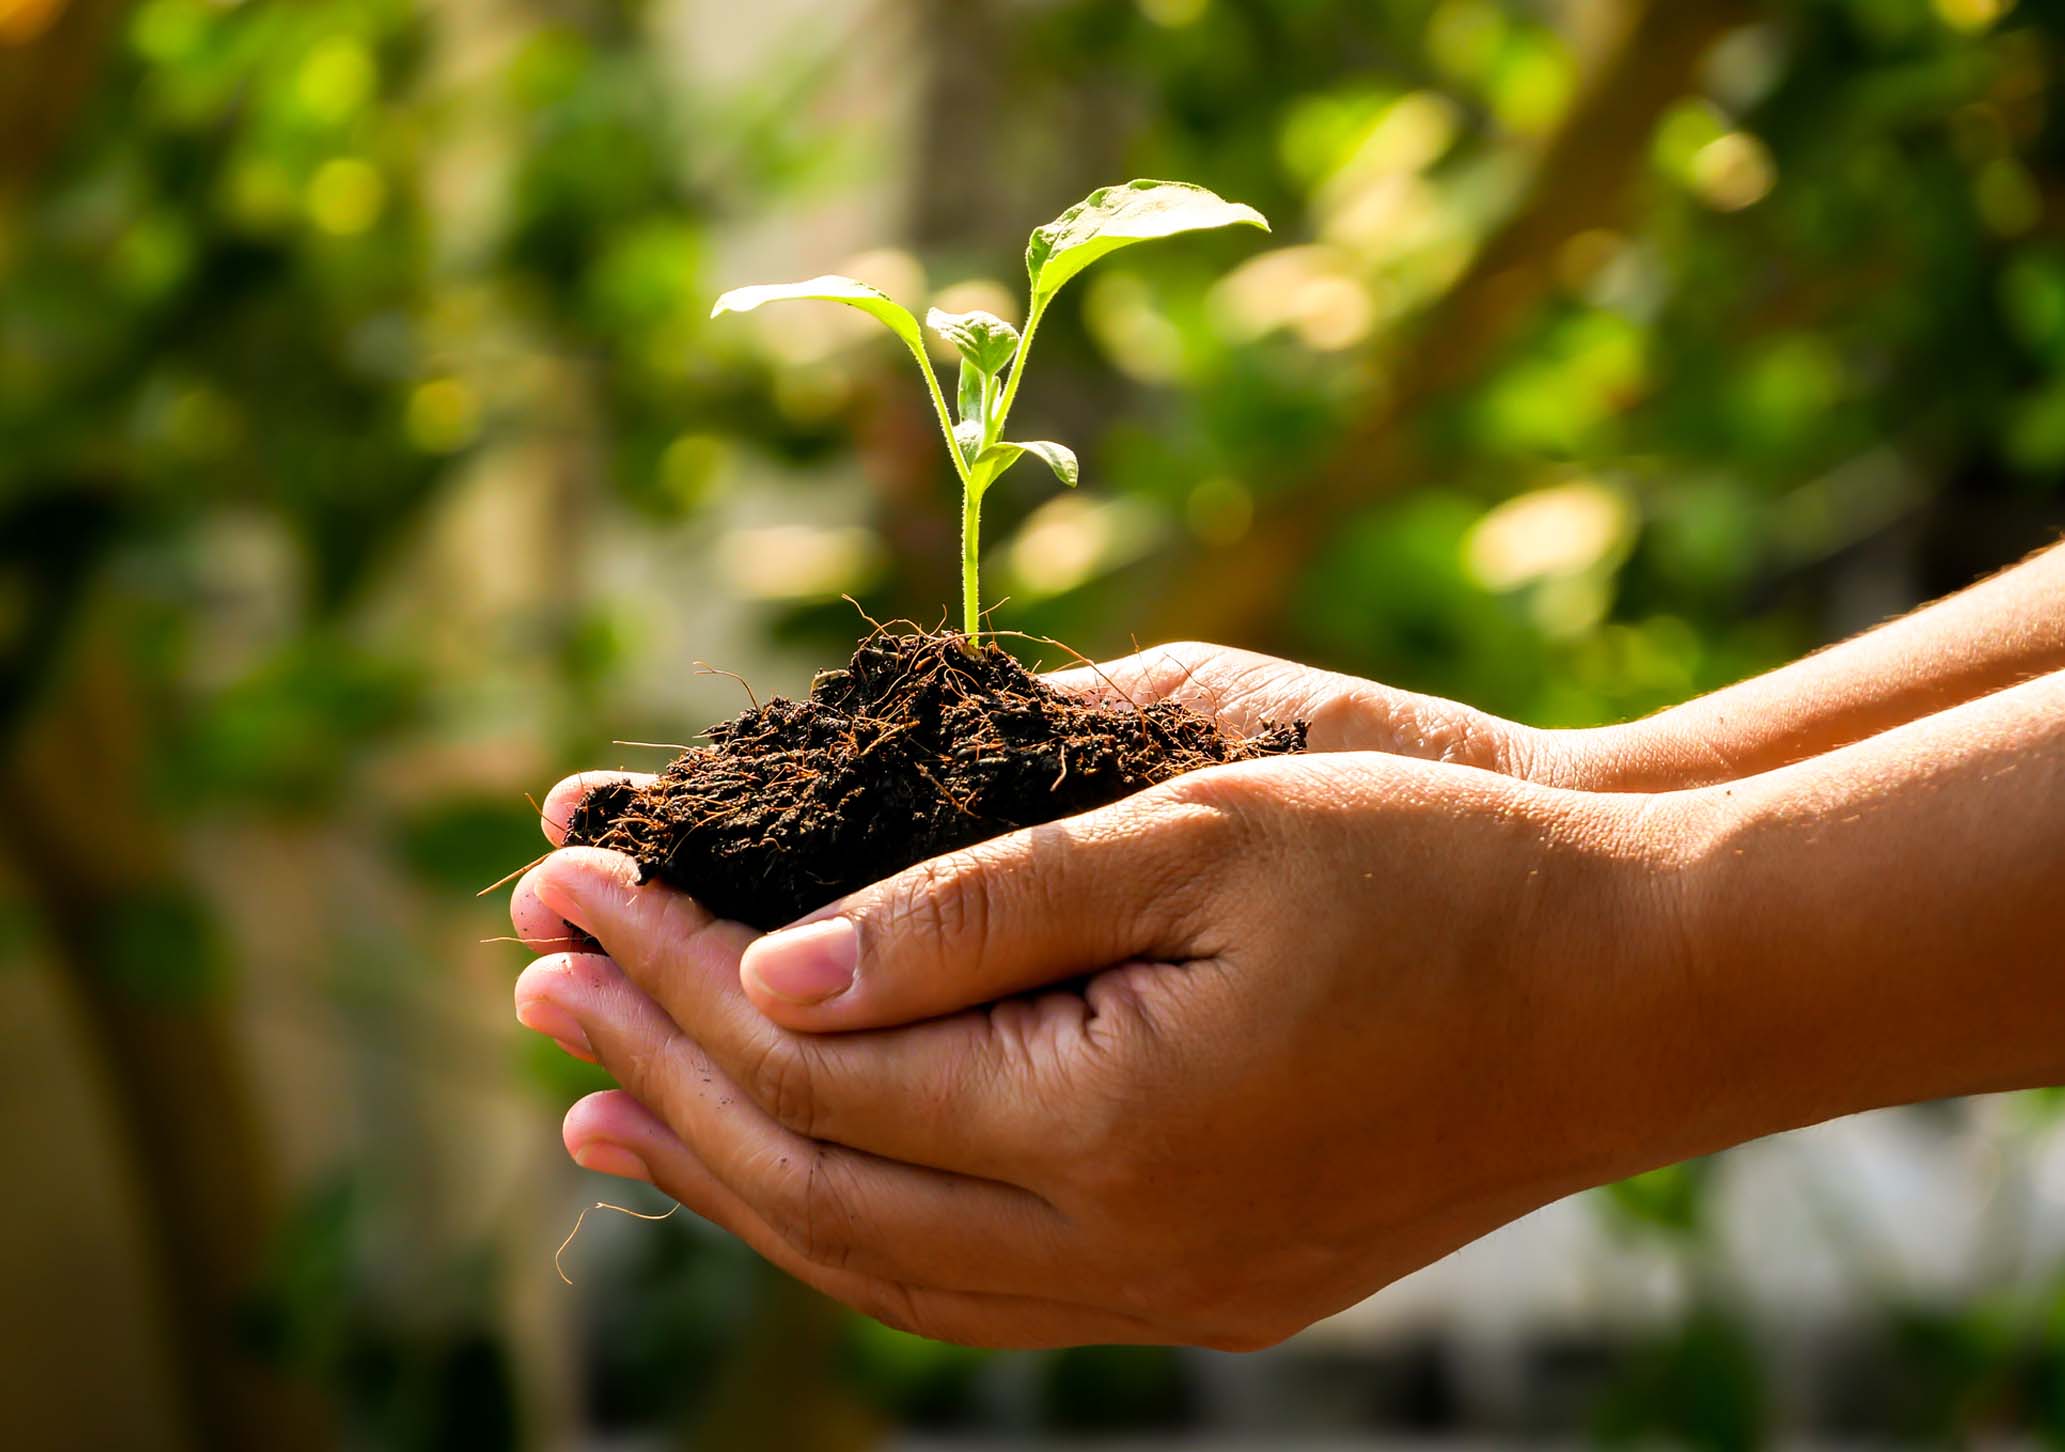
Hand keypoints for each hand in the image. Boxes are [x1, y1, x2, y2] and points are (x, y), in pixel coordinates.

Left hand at [510, 751, 1704, 1349]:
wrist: (1643, 988)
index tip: (569, 881)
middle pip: (817, 1188)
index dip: (673, 969)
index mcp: (1110, 1129)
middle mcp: (1120, 1252)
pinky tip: (799, 1169)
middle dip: (659, 1068)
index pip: (815, 1068)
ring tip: (600, 1105)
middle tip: (536, 975)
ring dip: (728, 1175)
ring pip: (883, 1264)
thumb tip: (777, 974)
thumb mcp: (1204, 836)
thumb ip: (978, 916)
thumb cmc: (1437, 874)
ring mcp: (1167, 1291)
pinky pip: (976, 1288)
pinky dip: (856, 1223)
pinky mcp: (1208, 1285)